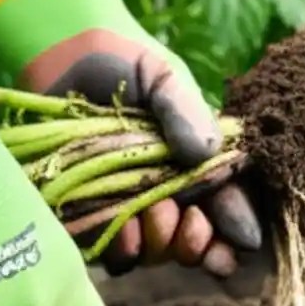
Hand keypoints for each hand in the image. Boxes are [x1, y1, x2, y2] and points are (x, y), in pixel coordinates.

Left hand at [0, 0, 262, 277]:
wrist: (62, 52)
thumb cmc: (121, 60)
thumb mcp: (165, 80)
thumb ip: (187, 113)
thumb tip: (205, 153)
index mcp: (192, 164)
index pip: (224, 206)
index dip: (234, 228)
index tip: (242, 242)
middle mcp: (163, 191)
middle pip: (191, 242)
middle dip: (198, 243)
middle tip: (192, 222)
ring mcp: (124, 205)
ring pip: (153, 252)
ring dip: (163, 245)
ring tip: (158, 214)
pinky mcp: (86, 213)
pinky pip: (109, 250)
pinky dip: (123, 247)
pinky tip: (127, 227)